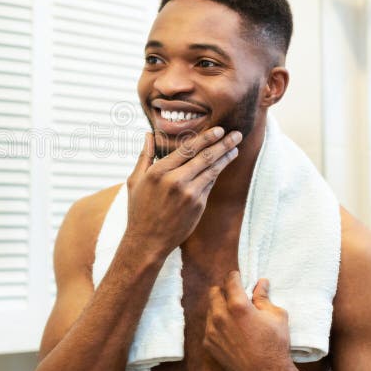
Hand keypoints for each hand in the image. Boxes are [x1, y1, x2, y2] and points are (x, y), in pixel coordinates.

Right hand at [124, 128, 241, 259]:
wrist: (147, 241)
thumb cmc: (139, 209)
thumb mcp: (135, 180)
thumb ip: (145, 156)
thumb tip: (148, 135)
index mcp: (159, 171)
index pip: (187, 148)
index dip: (205, 137)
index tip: (218, 129)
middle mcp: (176, 180)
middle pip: (205, 156)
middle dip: (223, 144)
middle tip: (236, 134)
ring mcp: (189, 193)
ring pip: (212, 170)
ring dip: (226, 158)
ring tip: (235, 148)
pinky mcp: (198, 205)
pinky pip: (209, 184)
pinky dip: (216, 174)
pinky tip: (222, 166)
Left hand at [203, 272, 293, 370]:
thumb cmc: (275, 345)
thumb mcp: (276, 316)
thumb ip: (264, 297)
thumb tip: (261, 283)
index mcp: (237, 305)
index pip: (230, 280)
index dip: (235, 277)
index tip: (238, 278)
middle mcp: (220, 315)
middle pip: (214, 291)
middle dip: (224, 291)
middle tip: (235, 296)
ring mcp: (211, 330)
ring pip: (210, 309)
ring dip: (220, 307)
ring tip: (234, 316)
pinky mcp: (208, 343)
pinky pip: (209, 326)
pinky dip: (217, 324)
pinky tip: (230, 331)